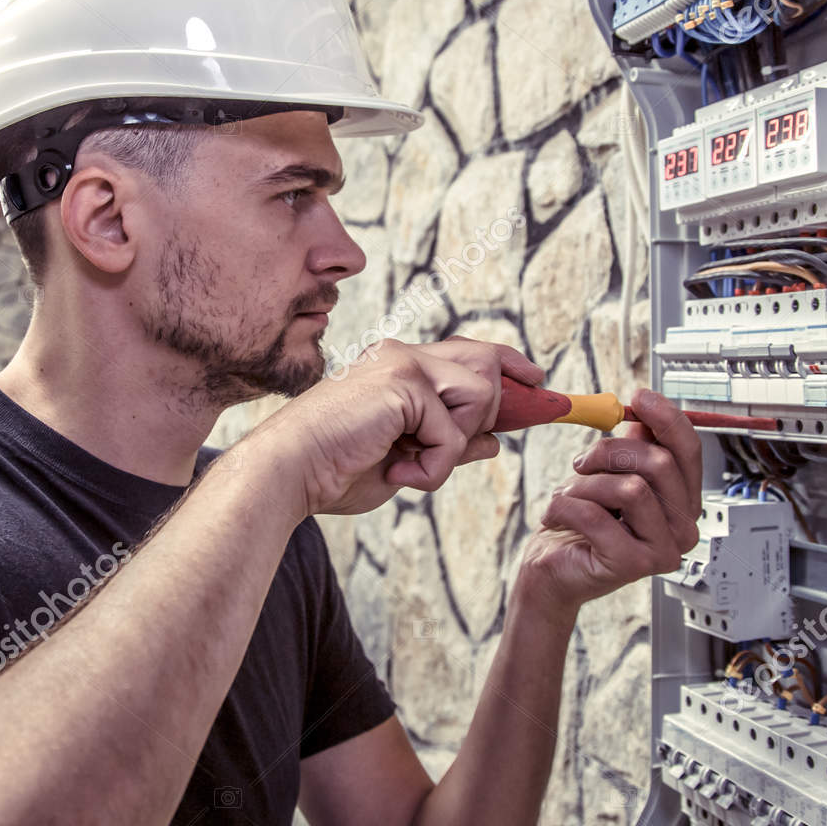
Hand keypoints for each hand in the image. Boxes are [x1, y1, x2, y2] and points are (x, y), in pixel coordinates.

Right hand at [240, 337, 543, 516]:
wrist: (288, 472)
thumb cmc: (333, 471)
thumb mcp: (405, 459)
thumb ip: (447, 443)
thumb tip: (493, 441)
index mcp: (396, 366)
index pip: (468, 351)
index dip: (508, 364)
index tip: (538, 381)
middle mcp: (401, 355)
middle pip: (485, 363)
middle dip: (491, 412)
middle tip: (446, 454)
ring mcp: (403, 363)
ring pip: (480, 394)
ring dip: (455, 445)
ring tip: (413, 466)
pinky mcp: (404, 383)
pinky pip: (454, 432)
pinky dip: (435, 467)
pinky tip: (398, 474)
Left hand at [512, 388, 702, 620]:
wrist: (553, 568)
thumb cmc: (580, 523)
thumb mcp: (608, 474)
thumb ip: (635, 446)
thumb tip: (645, 410)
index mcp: (683, 502)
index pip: (689, 451)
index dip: (666, 419)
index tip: (638, 397)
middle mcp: (683, 528)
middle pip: (660, 464)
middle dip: (611, 452)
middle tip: (582, 462)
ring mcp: (663, 550)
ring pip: (630, 488)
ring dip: (586, 484)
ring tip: (569, 496)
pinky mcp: (633, 565)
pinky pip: (597, 516)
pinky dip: (566, 507)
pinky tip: (555, 515)